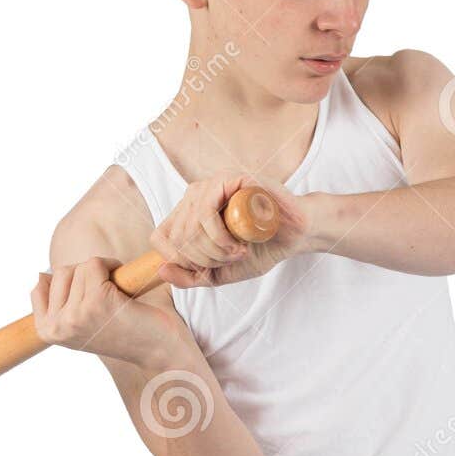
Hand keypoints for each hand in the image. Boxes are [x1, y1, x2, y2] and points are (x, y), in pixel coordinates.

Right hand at [30, 258, 180, 366]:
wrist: (159, 352)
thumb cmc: (123, 334)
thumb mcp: (80, 324)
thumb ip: (59, 305)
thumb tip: (40, 275)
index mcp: (47, 332)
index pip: (40, 288)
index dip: (68, 285)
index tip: (90, 301)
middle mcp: (57, 326)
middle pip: (59, 273)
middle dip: (85, 276)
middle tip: (108, 296)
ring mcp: (75, 314)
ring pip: (79, 268)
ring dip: (101, 272)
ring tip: (116, 295)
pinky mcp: (97, 300)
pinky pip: (95, 264)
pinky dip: (111, 266)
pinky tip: (123, 288)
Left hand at [151, 173, 311, 288]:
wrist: (294, 235)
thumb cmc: (259, 250)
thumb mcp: (219, 273)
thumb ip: (190, 277)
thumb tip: (161, 271)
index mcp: (188, 212)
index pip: (160, 238)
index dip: (179, 260)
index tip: (207, 268)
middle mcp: (196, 194)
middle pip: (178, 235)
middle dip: (205, 258)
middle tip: (231, 259)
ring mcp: (214, 183)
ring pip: (191, 224)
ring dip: (215, 249)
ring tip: (238, 252)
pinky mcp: (232, 179)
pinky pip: (207, 209)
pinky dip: (220, 235)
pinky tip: (240, 243)